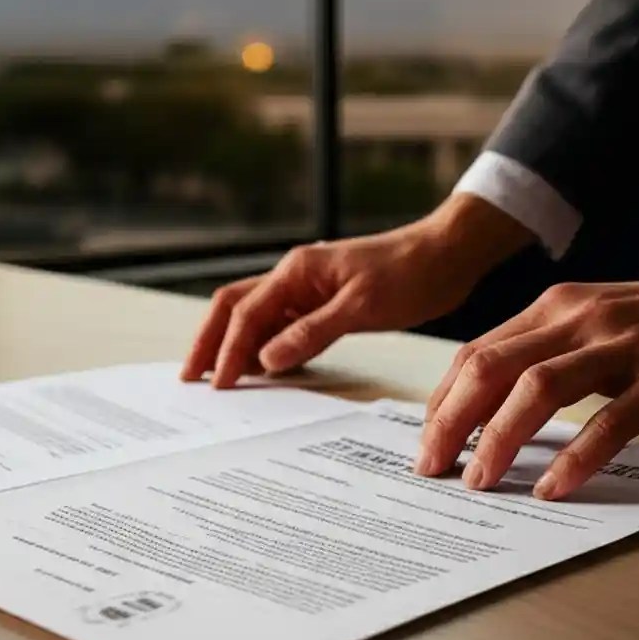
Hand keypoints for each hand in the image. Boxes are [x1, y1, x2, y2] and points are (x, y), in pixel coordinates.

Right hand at [181, 195, 534, 387]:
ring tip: (215, 376)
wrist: (447, 255)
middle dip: (210, 341)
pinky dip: (266, 346)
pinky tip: (262, 368)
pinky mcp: (326, 303)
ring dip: (233, 344)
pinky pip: (284, 325)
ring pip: (256, 316)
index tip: (217, 384)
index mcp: (296, 270)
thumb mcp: (362, 306)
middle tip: (191, 377)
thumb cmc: (410, 271)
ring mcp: (309, 289)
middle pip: (235, 307)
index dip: (227, 350)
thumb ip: (312, 331)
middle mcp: (294, 276)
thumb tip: (267, 359)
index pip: (246, 313)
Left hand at [416, 268, 638, 500]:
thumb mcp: (593, 324)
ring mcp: (621, 345)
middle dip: (451, 422)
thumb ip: (545, 353)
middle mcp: (578, 319)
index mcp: (554, 308)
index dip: (442, 401)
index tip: (426, 442)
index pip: (476, 354)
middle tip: (432, 468)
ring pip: (538, 390)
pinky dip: (576, 457)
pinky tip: (554, 486)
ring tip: (479, 479)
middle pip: (491, 368)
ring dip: (499, 439)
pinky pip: (609, 421)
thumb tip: (488, 405)